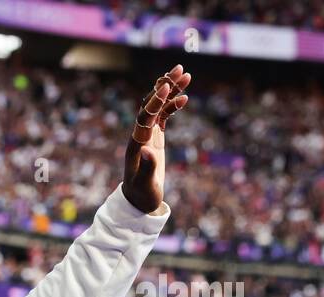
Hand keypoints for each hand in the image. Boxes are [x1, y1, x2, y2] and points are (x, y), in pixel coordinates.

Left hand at [121, 64, 191, 213]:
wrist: (138, 201)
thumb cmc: (141, 194)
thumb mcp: (145, 183)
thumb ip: (147, 166)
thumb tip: (146, 149)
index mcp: (136, 142)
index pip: (145, 115)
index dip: (156, 101)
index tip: (167, 86)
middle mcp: (140, 134)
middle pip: (152, 104)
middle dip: (165, 86)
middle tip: (180, 68)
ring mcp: (147, 134)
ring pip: (159, 107)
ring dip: (172, 91)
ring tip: (186, 75)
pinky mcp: (154, 138)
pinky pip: (163, 116)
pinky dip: (173, 105)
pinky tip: (185, 97)